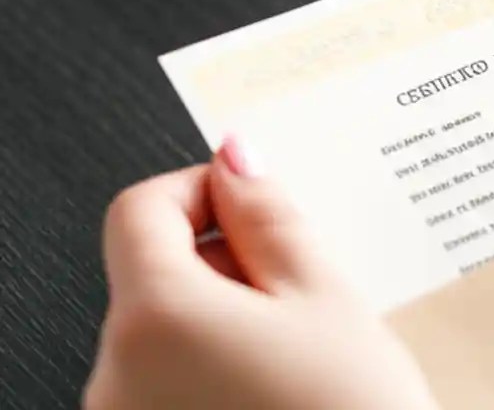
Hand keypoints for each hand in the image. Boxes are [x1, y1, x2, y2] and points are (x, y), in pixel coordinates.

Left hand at [85, 138, 436, 409]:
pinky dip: (214, 372)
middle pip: (152, 277)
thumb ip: (270, 217)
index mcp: (156, 319)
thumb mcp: (326, 298)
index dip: (202, 190)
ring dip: (224, 323)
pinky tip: (279, 394)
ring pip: (163, 335)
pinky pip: (166, 386)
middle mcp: (115, 377)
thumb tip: (235, 159)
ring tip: (301, 356)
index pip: (139, 209)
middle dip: (225, 267)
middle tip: (304, 295)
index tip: (253, 204)